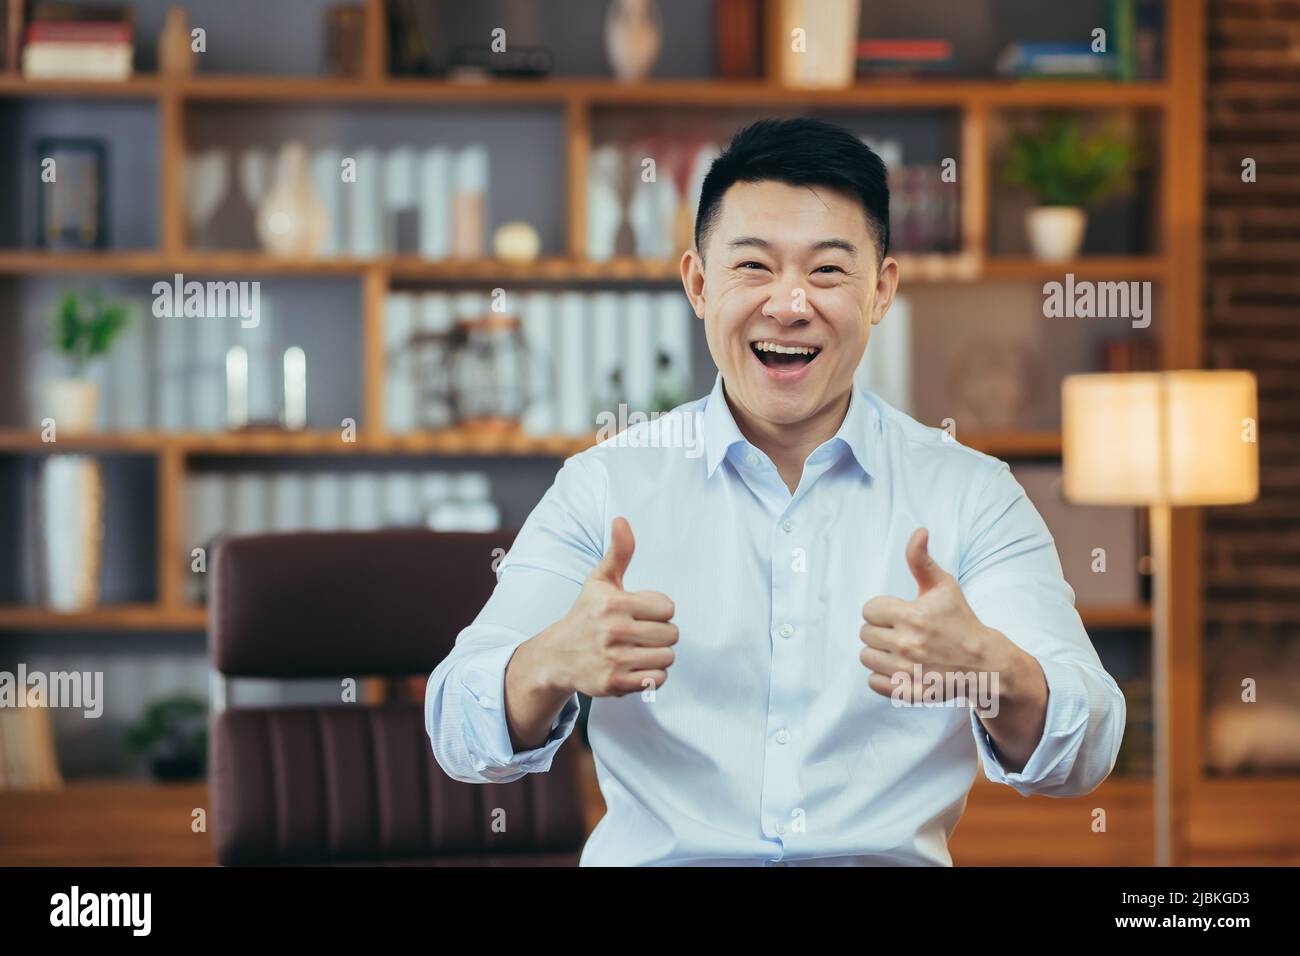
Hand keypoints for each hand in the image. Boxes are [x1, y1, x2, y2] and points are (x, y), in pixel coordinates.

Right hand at [539, 517, 677, 697]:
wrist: (558, 656)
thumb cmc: (586, 614)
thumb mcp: (600, 580)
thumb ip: (619, 551)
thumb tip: (621, 519)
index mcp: (614, 603)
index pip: (668, 607)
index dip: (658, 610)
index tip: (641, 612)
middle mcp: (613, 631)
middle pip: (671, 634)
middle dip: (660, 633)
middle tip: (640, 633)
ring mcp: (614, 660)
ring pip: (668, 657)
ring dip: (658, 654)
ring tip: (638, 649)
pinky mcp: (615, 684)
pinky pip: (658, 679)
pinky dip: (653, 674)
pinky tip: (636, 666)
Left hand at [858, 528, 1008, 703]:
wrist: (984, 663)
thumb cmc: (960, 620)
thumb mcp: (944, 586)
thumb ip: (922, 560)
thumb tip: (919, 531)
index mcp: (913, 616)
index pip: (869, 610)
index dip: (882, 609)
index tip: (900, 613)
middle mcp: (908, 644)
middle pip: (865, 633)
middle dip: (880, 630)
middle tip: (901, 631)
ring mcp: (908, 670)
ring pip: (866, 657)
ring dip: (879, 652)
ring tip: (900, 649)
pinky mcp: (909, 691)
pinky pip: (873, 682)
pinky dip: (882, 676)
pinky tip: (900, 667)